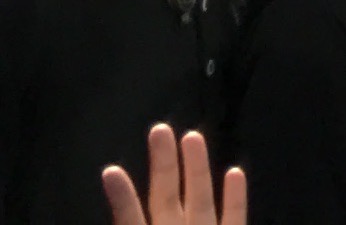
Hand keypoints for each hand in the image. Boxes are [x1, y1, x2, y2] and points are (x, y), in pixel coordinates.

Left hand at [99, 126, 246, 224]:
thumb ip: (128, 223)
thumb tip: (116, 191)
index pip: (131, 218)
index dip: (124, 196)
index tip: (111, 171)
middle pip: (166, 197)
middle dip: (163, 163)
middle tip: (159, 129)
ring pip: (201, 201)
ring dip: (197, 168)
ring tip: (192, 137)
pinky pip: (234, 218)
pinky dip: (235, 198)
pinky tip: (234, 173)